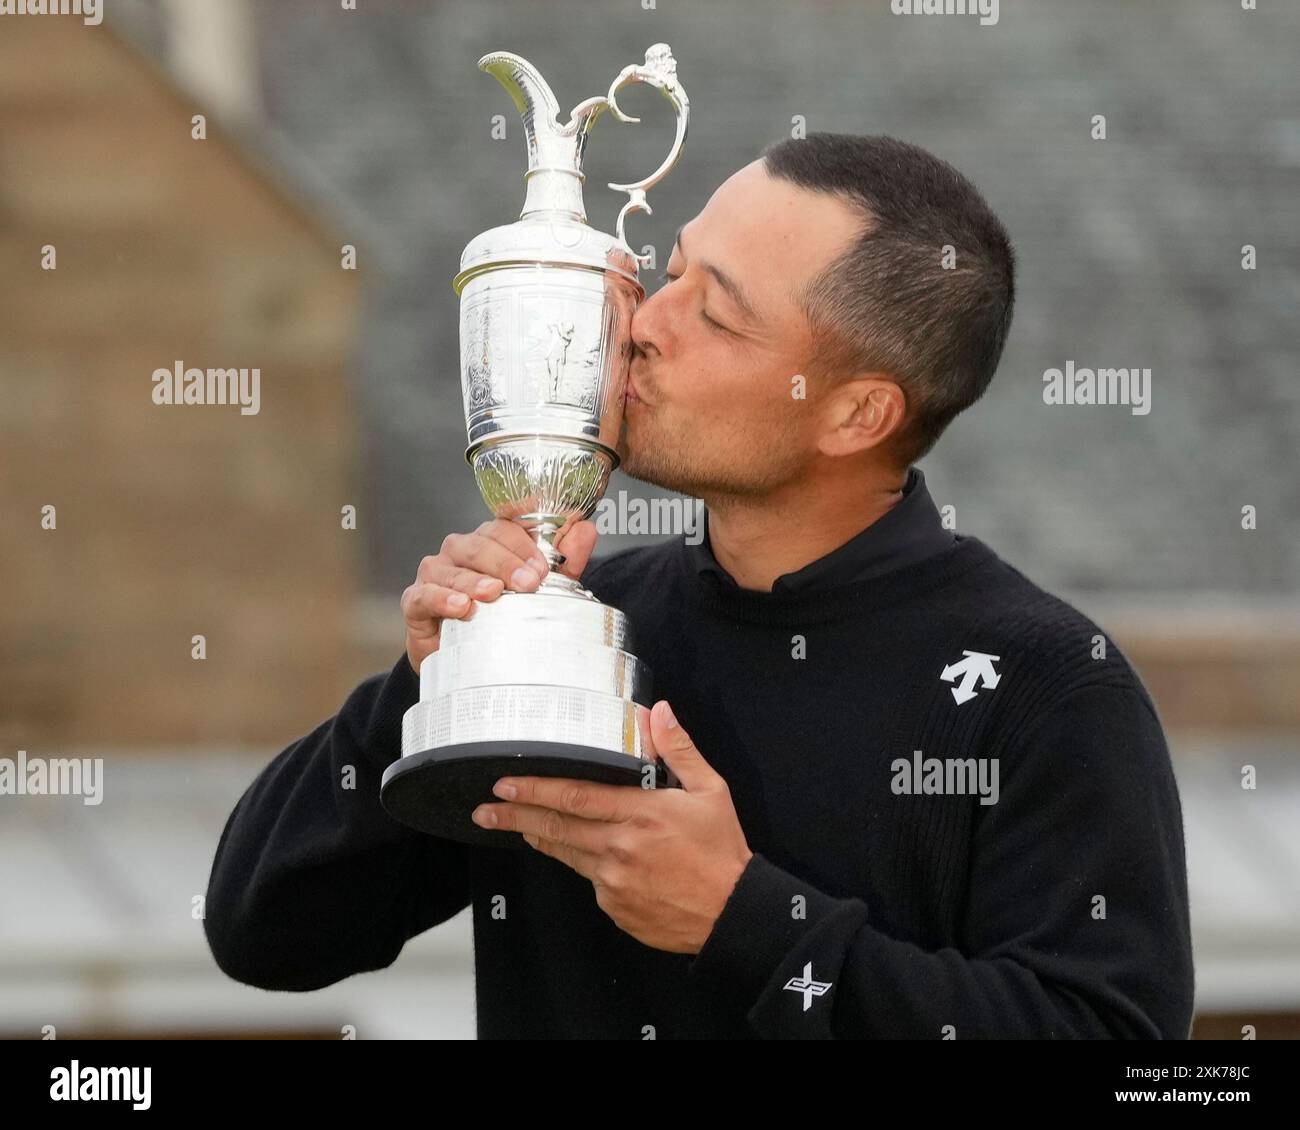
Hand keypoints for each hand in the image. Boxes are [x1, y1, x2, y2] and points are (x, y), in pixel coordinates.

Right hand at [401, 518, 598, 674]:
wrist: (462, 661)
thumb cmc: (499, 618)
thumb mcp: (538, 592)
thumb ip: (562, 562)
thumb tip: (586, 529)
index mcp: (488, 542)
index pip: (504, 527)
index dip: (524, 543)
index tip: (544, 565)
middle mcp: (459, 550)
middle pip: (480, 543)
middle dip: (507, 562)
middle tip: (529, 583)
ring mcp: (435, 573)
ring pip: (453, 567)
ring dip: (475, 579)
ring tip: (494, 593)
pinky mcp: (415, 601)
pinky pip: (424, 594)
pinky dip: (441, 598)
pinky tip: (460, 606)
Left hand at [471, 700, 753, 953]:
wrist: (731, 913)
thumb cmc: (721, 851)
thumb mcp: (710, 791)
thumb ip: (679, 750)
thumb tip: (659, 713)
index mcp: (641, 813)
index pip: (575, 796)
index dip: (535, 789)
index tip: (506, 784)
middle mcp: (620, 847)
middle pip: (555, 827)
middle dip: (515, 816)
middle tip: (485, 810)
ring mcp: (613, 881)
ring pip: (566, 853)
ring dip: (538, 838)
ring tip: (515, 826)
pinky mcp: (613, 906)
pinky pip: (588, 879)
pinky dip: (581, 863)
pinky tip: (579, 853)